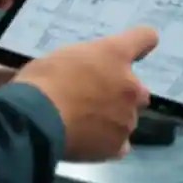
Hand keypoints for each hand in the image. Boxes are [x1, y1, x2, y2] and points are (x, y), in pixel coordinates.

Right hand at [13, 26, 158, 162]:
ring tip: (83, 123)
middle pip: (138, 90)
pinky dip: (108, 142)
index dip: (141, 43)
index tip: (136, 49)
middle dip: (122, 93)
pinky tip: (87, 140)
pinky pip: (120, 144)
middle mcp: (130, 85)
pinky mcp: (119, 146)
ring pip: (128, 118)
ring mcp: (127, 118)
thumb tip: (83, 75)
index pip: (145, 37)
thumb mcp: (62, 58)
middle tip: (94, 98)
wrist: (37, 119)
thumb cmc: (43, 81)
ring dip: (113, 118)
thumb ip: (84, 64)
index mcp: (114, 55)